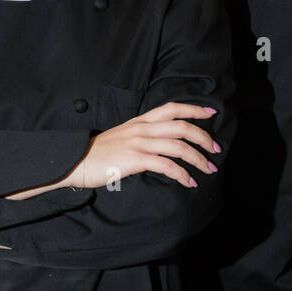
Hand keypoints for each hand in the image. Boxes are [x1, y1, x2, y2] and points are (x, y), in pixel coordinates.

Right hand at [61, 102, 220, 190]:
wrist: (75, 160)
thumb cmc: (99, 152)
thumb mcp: (123, 136)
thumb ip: (142, 136)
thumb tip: (162, 145)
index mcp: (140, 121)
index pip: (172, 108)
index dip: (194, 109)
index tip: (211, 113)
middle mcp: (142, 128)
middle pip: (181, 126)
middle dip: (203, 137)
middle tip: (216, 149)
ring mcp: (139, 143)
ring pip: (178, 146)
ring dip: (198, 158)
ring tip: (208, 169)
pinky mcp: (135, 159)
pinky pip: (167, 166)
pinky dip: (182, 174)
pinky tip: (189, 182)